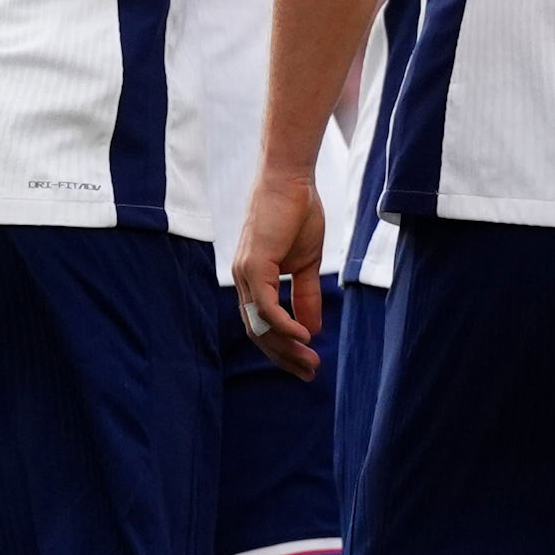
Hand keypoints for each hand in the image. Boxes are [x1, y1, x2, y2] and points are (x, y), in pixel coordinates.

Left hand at [229, 165, 327, 381]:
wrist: (291, 180)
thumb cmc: (298, 214)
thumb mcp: (306, 263)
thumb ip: (306, 296)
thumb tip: (311, 329)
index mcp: (253, 281)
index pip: (262, 326)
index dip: (284, 349)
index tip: (307, 365)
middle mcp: (243, 281)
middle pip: (258, 333)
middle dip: (284, 357)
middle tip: (310, 373)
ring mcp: (245, 274)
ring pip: (260, 325)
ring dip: (286, 347)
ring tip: (310, 362)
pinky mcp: (254, 265)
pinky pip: (267, 306)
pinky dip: (285, 325)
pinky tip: (304, 336)